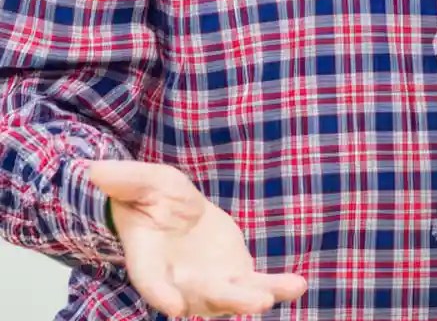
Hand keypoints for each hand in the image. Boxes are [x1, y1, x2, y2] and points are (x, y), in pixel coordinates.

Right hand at [89, 160, 306, 317]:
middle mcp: (179, 280)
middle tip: (256, 302)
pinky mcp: (236, 276)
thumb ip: (125, 180)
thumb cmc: (148, 197)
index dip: (160, 293)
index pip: (151, 281)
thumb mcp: (139, 180)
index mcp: (149, 259)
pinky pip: (257, 286)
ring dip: (259, 297)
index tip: (172, 306)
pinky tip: (299, 285)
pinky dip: (278, 287)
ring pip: (234, 297)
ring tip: (289, 289)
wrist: (173, 212)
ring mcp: (209, 282)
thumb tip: (96, 170)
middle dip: (230, 299)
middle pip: (202, 296)